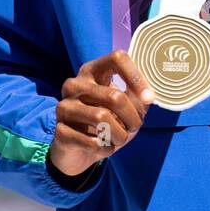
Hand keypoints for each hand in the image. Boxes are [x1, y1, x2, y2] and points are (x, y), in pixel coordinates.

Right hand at [50, 51, 154, 175]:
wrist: (79, 152)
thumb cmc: (107, 124)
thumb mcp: (126, 109)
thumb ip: (137, 98)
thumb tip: (147, 96)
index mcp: (92, 71)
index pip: (117, 58)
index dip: (137, 77)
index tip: (149, 98)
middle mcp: (75, 84)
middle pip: (115, 96)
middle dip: (133, 117)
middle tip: (134, 127)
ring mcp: (64, 106)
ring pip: (102, 118)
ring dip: (120, 134)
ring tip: (119, 139)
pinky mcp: (60, 130)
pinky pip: (92, 141)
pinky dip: (106, 148)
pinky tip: (104, 147)